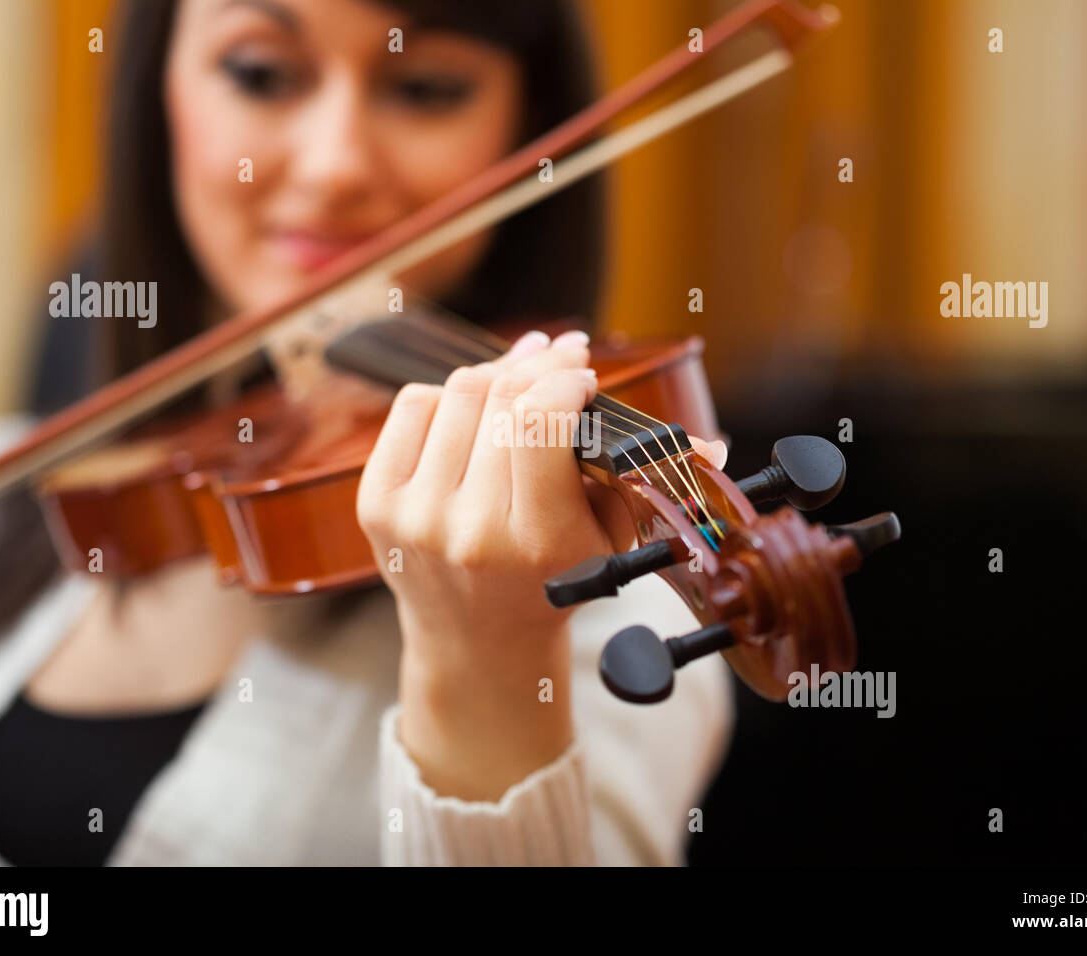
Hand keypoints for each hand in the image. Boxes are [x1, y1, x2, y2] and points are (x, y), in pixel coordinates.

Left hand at [356, 329, 725, 798]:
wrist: (476, 642)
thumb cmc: (551, 582)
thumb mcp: (607, 543)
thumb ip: (643, 481)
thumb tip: (709, 443)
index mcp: (535, 542)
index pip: (541, 421)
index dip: (565, 379)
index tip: (584, 376)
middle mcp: (468, 531)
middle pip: (500, 398)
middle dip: (538, 364)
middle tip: (561, 356)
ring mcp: (414, 517)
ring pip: (457, 393)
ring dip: (496, 373)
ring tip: (523, 374)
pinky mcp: (376, 504)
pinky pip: (413, 407)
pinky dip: (447, 394)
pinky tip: (475, 405)